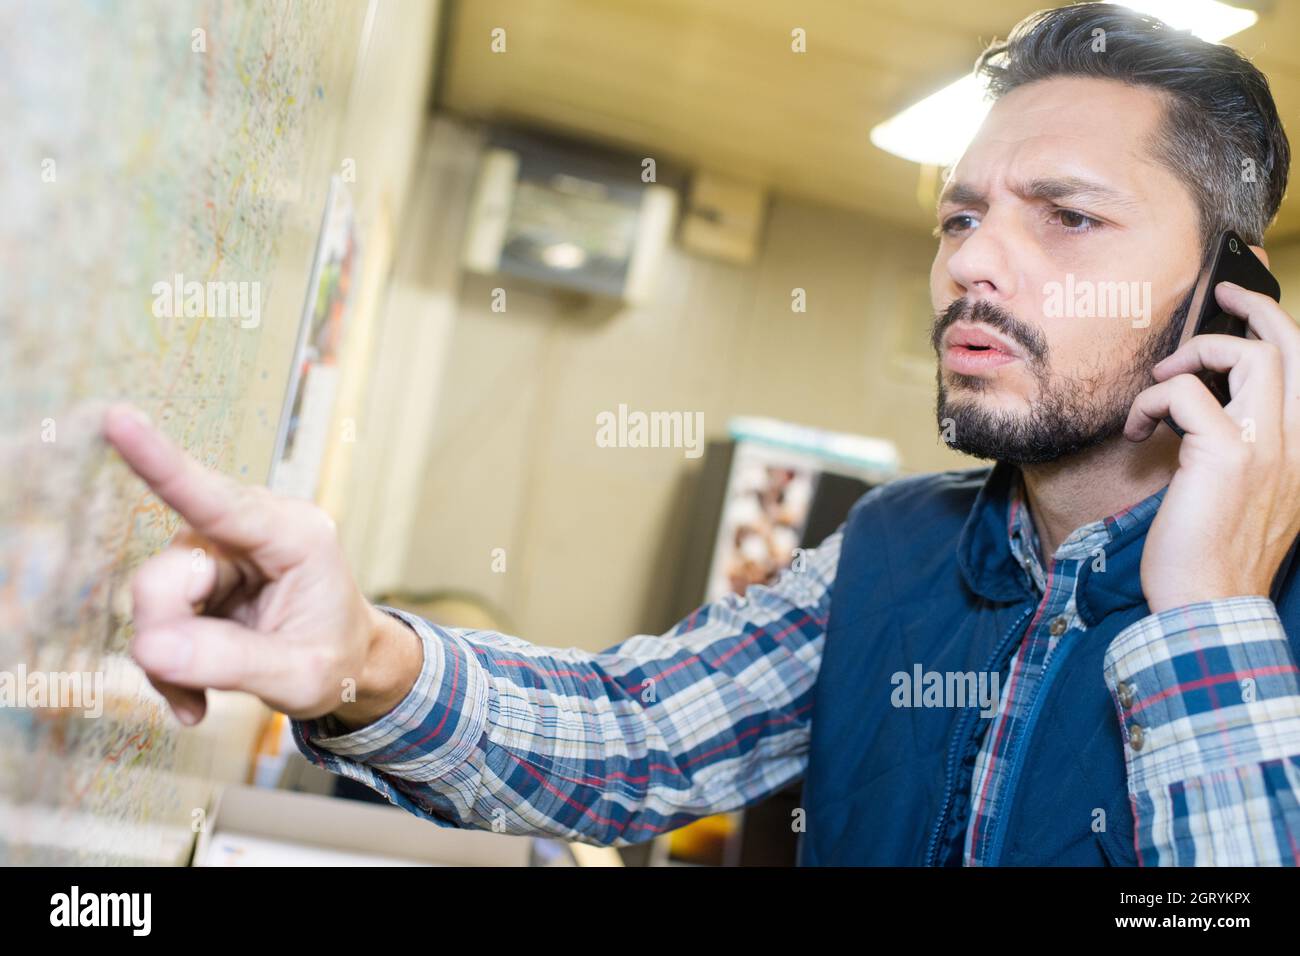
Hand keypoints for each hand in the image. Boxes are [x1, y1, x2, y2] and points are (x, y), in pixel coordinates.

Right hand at [102, 404, 421, 725]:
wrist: (348, 663)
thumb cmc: (337, 659)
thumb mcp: (301, 677)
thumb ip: (230, 662)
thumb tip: (149, 648)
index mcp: (294, 535)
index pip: (217, 501)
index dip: (161, 462)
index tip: (119, 419)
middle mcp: (250, 529)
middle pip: (166, 577)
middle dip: (170, 636)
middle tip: (197, 688)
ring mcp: (219, 549)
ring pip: (153, 600)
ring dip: (170, 659)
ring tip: (206, 694)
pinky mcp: (198, 573)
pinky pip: (156, 619)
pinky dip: (168, 664)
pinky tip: (195, 697)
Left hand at [1125, 281, 1299, 612]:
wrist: (1211, 607)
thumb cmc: (1215, 558)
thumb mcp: (1247, 499)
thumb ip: (1244, 452)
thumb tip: (1205, 410)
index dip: (1279, 330)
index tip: (1244, 310)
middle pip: (1293, 347)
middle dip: (1255, 306)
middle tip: (1220, 291)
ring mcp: (1269, 446)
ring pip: (1249, 356)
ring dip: (1195, 354)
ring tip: (1161, 383)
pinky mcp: (1226, 454)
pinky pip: (1185, 395)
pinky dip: (1151, 402)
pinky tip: (1135, 432)